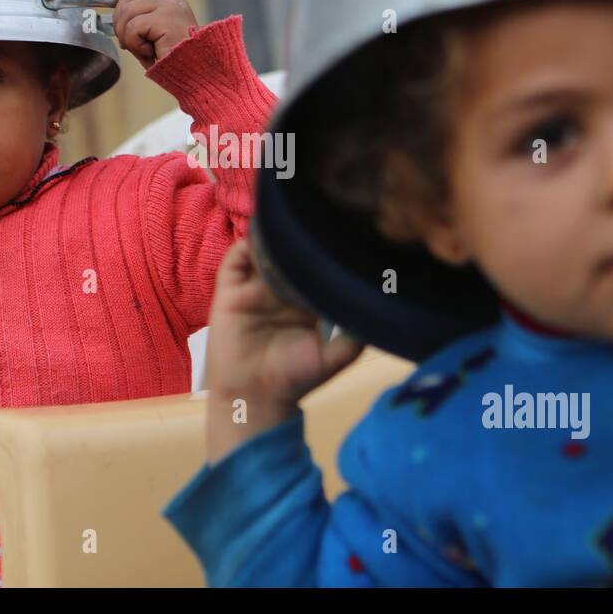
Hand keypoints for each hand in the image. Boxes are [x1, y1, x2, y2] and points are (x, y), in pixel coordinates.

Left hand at [112, 0, 197, 67]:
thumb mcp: (154, 39)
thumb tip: (117, 20)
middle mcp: (172, 1)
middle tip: (127, 43)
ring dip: (126, 35)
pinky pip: (133, 27)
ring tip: (141, 50)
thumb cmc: (176, 64)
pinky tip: (150, 52)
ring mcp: (169, 7)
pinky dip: (135, 43)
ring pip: (127, 10)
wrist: (197, 77)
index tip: (119, 9)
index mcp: (172, 4)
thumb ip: (140, 24)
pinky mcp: (165, 19)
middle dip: (120, 21)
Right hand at [204, 237, 363, 462]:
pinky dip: (248, 243)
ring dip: (275, 234)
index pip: (316, 268)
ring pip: (263, 250)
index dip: (326, 252)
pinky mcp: (231, 291)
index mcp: (305, 302)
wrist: (256, 397)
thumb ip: (357, 334)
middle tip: (317, 216)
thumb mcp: (337, 356)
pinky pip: (236, 260)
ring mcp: (254, 289)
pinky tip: (264, 233)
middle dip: (301, 236)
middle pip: (290, 253)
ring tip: (290, 217)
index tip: (341, 234)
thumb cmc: (295, 378)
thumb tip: (381, 306)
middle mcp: (279, 292)